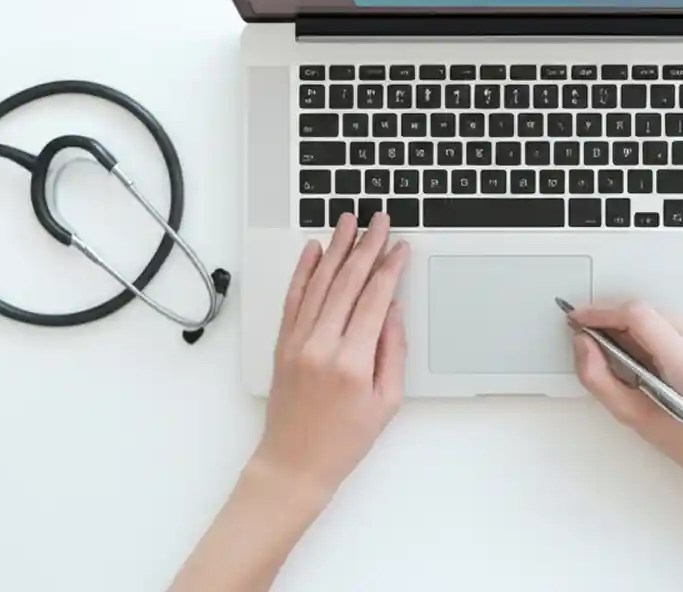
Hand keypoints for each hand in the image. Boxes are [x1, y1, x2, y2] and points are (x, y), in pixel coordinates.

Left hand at [253, 213, 410, 500]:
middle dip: (366, 246)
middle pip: (347, 282)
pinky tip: (314, 249)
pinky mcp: (282, 344)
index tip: (400, 247)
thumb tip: (394, 309)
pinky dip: (304, 271)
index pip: (375, 299)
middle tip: (378, 219)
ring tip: (348, 220)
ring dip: (336, 248)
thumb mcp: (387, 401)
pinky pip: (293, 298)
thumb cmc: (344, 440)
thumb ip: (393, 351)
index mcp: (352, 361)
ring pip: (320, 283)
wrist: (294, 463)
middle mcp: (321, 345)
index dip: (390, 268)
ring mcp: (297, 342)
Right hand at [569, 301, 682, 486]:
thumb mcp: (631, 415)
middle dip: (611, 321)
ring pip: (653, 313)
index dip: (601, 312)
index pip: (638, 315)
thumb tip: (582, 342)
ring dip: (627, 327)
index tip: (579, 319)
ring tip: (616, 354)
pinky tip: (639, 355)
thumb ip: (598, 377)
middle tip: (590, 340)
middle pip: (643, 311)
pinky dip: (645, 332)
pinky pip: (665, 320)